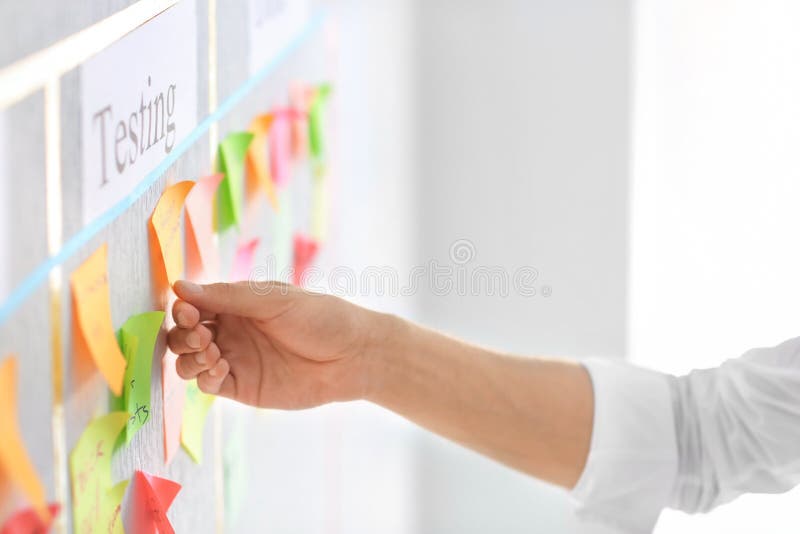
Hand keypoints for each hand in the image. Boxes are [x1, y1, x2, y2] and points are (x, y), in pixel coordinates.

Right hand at [168, 280, 384, 408]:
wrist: (353, 356)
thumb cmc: (321, 317)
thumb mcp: (274, 300)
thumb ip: (227, 296)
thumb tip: (178, 286)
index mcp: (237, 303)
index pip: (194, 304)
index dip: (183, 308)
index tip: (187, 311)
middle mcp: (231, 330)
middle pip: (184, 334)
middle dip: (182, 334)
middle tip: (202, 334)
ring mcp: (235, 359)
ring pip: (190, 361)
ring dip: (189, 357)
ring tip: (211, 351)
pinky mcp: (242, 387)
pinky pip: (208, 384)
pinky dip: (204, 377)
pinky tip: (221, 367)